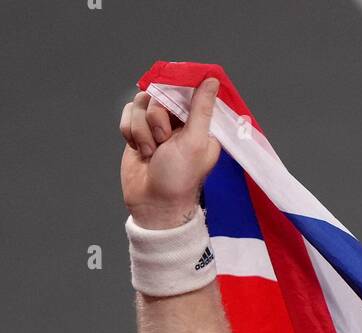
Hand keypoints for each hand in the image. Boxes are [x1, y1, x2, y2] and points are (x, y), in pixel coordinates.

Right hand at [119, 75, 221, 227]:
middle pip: (158, 93)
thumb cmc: (179, 178)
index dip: (174, 94)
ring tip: (151, 152)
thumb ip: (202, 109)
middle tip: (163, 141)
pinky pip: (127, 113)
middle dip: (155, 117)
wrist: (153, 203)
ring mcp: (156, 124)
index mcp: (199, 123)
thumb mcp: (196, 141)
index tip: (172, 109)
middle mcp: (178, 121)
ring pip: (139, 103)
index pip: (186, 89)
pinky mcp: (138, 130)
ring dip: (141, 129)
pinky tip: (138, 150)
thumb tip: (212, 80)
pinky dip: (129, 131)